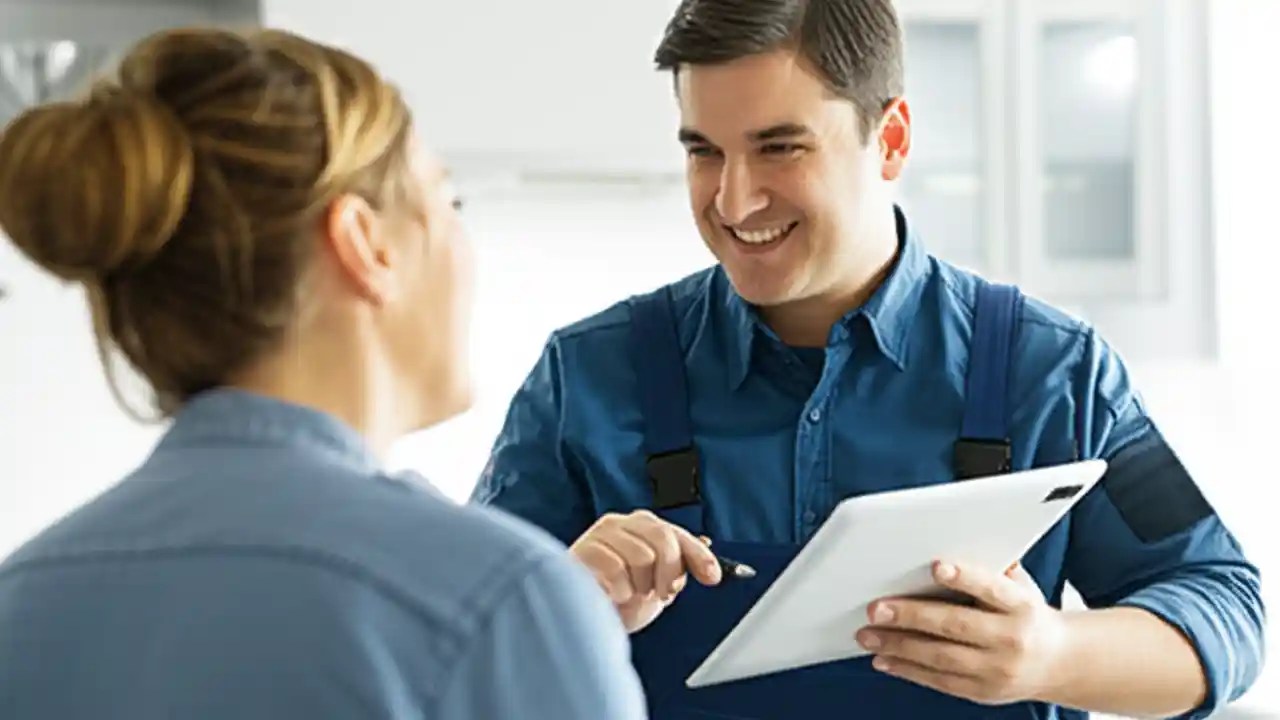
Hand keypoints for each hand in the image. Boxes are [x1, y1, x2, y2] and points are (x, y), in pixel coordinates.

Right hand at [570, 510, 721, 632]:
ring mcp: (599, 535)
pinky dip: (621, 590)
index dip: (699, 555)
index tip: (713, 577)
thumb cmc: (617, 599)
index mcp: (640, 526)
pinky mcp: (583, 552)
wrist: (581, 619)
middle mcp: (620, 523)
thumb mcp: (655, 583)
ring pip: (642, 556)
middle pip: (663, 539)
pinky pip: (616, 569)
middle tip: (664, 594)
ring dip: (642, 585)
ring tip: (631, 594)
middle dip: (670, 572)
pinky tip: (614, 595)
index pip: (676, 534)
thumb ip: (678, 565)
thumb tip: (708, 549)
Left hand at [855, 561, 1067, 705]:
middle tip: (875, 608)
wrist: (1061, 663)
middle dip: (911, 616)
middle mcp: (1010, 639)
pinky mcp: (982, 692)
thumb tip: (957, 538)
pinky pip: (939, 681)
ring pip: (940, 657)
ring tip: (868, 635)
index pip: (991, 588)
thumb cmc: (1029, 614)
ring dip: (898, 646)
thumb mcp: (1022, 585)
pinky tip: (883, 659)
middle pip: (956, 625)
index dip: (964, 577)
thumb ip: (993, 566)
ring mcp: (996, 669)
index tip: (936, 565)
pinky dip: (907, 670)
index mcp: (1022, 606)